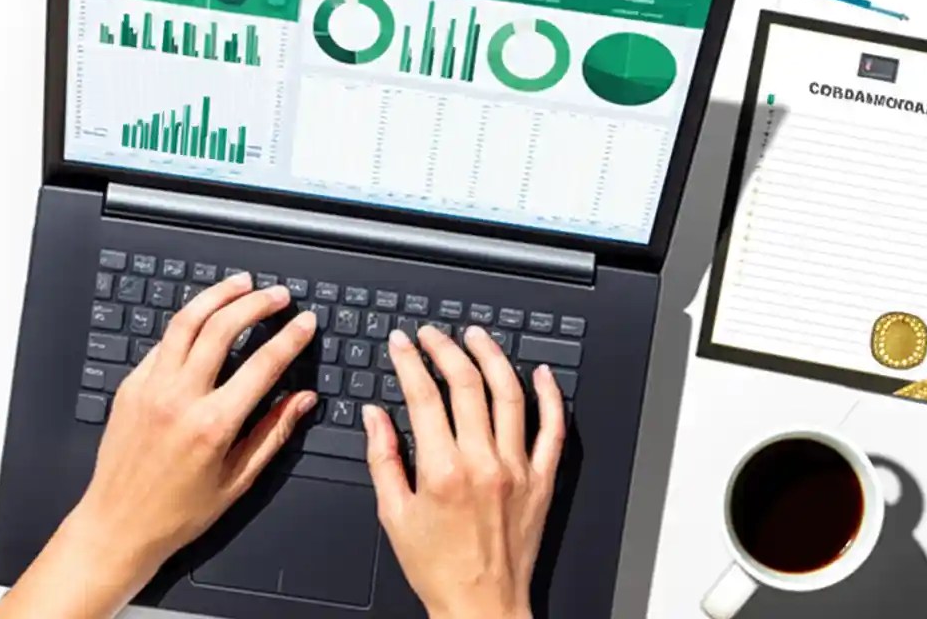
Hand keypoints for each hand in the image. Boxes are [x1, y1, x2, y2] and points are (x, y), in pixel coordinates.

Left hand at [0, 273, 319, 617]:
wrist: (117, 525)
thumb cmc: (178, 512)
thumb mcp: (239, 479)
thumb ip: (274, 432)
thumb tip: (304, 399)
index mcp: (213, 425)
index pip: (262, 364)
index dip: (290, 337)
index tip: (306, 322)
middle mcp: (179, 399)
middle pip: (222, 329)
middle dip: (256, 303)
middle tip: (278, 295)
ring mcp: (149, 388)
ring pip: (186, 322)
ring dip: (217, 296)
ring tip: (242, 284)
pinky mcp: (130, 387)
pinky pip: (162, 343)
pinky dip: (187, 323)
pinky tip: (204, 316)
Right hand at [362, 326, 566, 618]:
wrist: (481, 606)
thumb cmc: (437, 568)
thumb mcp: (394, 514)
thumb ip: (383, 458)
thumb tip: (374, 415)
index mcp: (442, 470)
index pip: (424, 396)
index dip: (410, 361)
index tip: (402, 344)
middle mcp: (482, 463)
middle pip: (466, 384)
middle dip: (445, 348)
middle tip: (432, 335)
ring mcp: (517, 468)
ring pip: (509, 394)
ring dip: (491, 357)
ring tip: (476, 336)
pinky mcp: (542, 479)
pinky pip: (553, 428)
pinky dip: (549, 395)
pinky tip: (539, 372)